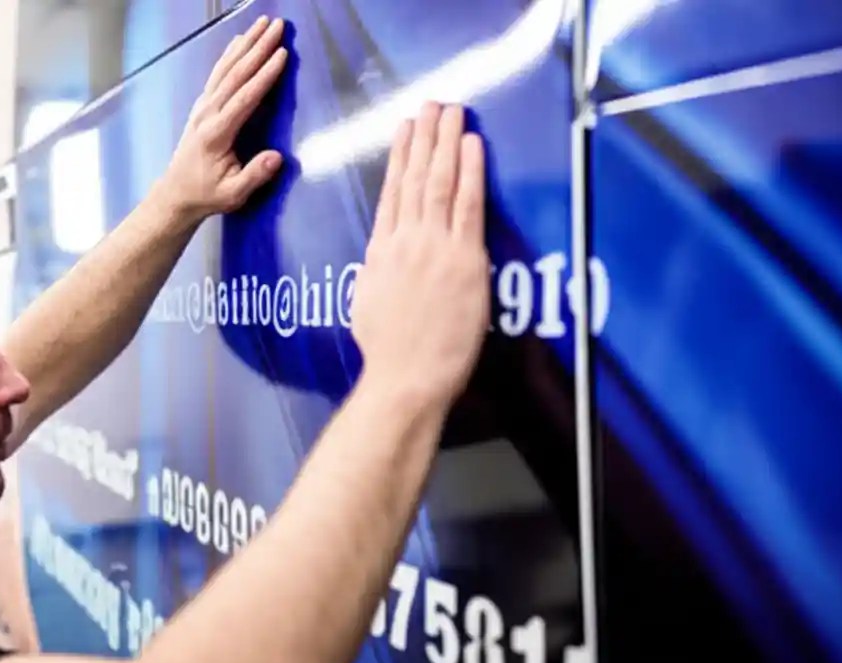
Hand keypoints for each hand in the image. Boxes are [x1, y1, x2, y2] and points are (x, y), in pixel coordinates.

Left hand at [157, 16, 287, 219]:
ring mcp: (203, 107)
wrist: (177, 193)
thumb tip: (277, 158)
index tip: (282, 54)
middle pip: (236, 74)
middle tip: (277, 26)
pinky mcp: (203, 106)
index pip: (245, 97)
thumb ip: (254, 175)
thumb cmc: (207, 195)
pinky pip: (218, 74)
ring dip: (245, 44)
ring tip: (262, 23)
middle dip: (258, 47)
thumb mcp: (233, 194)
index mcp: (217, 133)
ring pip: (226, 68)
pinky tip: (239, 41)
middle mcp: (208, 114)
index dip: (264, 75)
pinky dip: (230, 54)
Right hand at [350, 103, 488, 409]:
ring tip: (450, 112)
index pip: (393, 192)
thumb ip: (379, 272)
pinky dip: (470, 171)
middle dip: (424, 138)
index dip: (400, 157)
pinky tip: (473, 145)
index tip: (405, 130)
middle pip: (415, 177)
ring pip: (439, 182)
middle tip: (430, 105)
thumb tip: (384, 258)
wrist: (405, 376)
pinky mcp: (463, 259)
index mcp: (381, 251)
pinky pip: (468, 204)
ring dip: (446, 142)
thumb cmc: (387, 352)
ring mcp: (434, 247)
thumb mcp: (368, 302)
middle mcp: (405, 241)